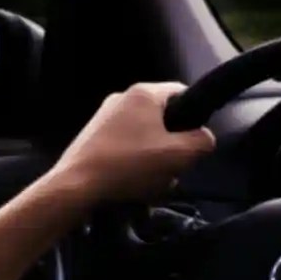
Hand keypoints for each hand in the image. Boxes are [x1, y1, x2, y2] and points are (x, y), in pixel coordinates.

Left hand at [48, 82, 215, 202]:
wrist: (76, 186)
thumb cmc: (130, 165)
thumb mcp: (178, 155)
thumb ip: (201, 142)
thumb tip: (204, 137)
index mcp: (144, 93)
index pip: (183, 93)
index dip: (195, 117)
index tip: (195, 142)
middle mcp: (123, 96)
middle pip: (164, 117)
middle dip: (173, 143)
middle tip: (174, 167)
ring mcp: (104, 116)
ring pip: (145, 134)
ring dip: (154, 156)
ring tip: (151, 181)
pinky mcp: (92, 136)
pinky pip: (125, 144)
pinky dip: (133, 161)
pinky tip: (131, 183)